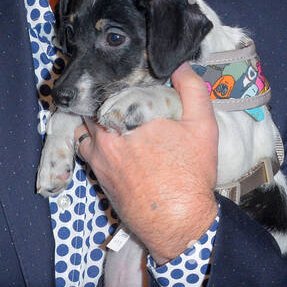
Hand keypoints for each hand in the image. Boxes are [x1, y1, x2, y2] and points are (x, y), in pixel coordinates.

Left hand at [77, 66, 218, 262]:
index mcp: (135, 116)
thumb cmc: (191, 175)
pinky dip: (88, 138)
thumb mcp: (203, 127)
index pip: (117, 84)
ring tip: (107, 112)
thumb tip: (180, 66)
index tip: (127, 73)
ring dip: (92, 116)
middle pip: (95, 102)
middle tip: (115, 91)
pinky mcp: (97, 173)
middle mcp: (111, 133)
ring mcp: (100, 155)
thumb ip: (193, 90)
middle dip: (103, 95)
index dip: (120, 76)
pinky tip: (102, 136)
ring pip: (84, 124)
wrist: (177, 220)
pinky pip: (83, 147)